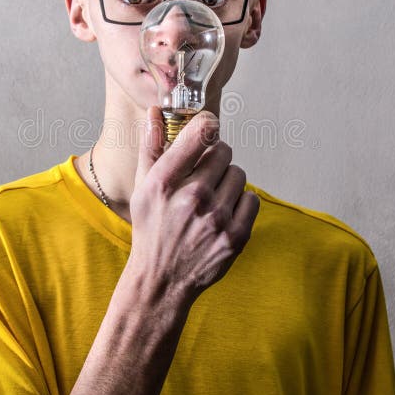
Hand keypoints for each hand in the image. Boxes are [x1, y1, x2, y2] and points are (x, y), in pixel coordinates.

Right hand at [128, 106, 259, 304]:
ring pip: (238, 174)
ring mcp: (216, 218)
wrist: (162, 280)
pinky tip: (223, 212)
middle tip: (205, 173)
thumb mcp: (142, 187)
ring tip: (212, 196)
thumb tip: (155, 113)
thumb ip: (150, 147)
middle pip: (224, 151)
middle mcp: (192, 197)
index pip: (201, 133)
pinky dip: (241, 203)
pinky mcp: (235, 236)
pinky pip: (252, 199)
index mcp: (165, 182)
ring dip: (228, 181)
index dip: (207, 125)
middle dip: (215, 158)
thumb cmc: (151, 229)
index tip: (207, 128)